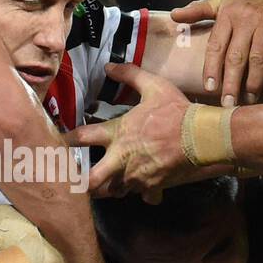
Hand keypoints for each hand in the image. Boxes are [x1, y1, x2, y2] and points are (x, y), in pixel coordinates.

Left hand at [65, 64, 189, 196]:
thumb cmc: (176, 111)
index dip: (66, 140)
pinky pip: (143, 196)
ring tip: (110, 183)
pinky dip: (144, 193)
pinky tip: (146, 188)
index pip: (82, 137)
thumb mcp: (154, 86)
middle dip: (83, 184)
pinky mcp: (152, 187)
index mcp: (117, 134)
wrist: (202, 137)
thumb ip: (130, 74)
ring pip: (115, 191)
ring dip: (112, 187)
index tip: (59, 143)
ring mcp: (137, 176)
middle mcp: (122, 159)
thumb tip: (109, 65)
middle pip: (92, 181)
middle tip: (78, 182)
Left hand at [173, 0, 262, 106]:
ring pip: (259, 56)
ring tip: (249, 99)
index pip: (216, 45)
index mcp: (228, 13)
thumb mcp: (225, 0)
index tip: (208, 88)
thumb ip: (200, 10)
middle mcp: (247, 16)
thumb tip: (174, 15)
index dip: (211, 68)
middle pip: (236, 56)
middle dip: (230, 82)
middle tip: (227, 104)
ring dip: (253, 80)